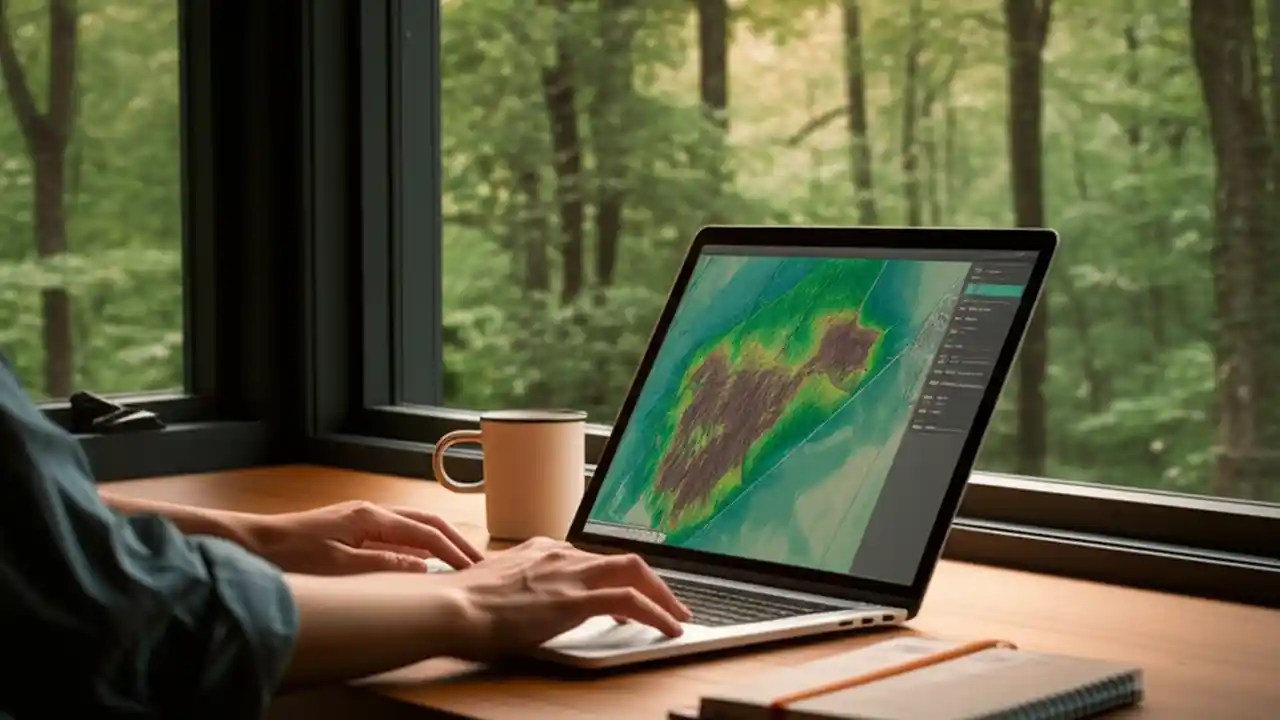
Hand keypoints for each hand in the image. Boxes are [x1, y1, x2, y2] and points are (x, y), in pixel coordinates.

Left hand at [242, 501, 484, 573]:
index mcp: (372, 518)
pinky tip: (426, 561)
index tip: (475, 569)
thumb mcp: (341, 566)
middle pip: (427, 523)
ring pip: (415, 526)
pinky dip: (420, 545)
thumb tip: (425, 568)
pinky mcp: (354, 529)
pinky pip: (399, 534)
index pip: (426, 533)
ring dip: (440, 542)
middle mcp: (372, 512)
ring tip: (462, 561)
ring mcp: (363, 519)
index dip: (453, 552)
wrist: (255, 544)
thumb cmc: (293, 556)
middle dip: (455, 542)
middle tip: (480, 562)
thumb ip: (385, 565)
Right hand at [436, 537, 692, 658]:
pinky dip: (656, 612)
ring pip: (634, 572)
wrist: (451, 607)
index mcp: (541, 551)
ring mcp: (569, 575)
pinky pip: (630, 602)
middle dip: (651, 581)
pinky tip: (669, 628)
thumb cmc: (462, 605)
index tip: (627, 592)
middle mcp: (560, 555)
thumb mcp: (495, 588)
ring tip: (676, 616)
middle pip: (621, 560)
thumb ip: (518, 589)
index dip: (616, 576)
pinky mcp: (574, 599)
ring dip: (662, 595)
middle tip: (669, 603)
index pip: (592, 558)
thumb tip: (524, 605)